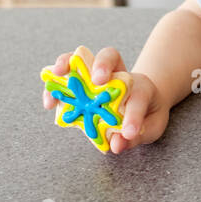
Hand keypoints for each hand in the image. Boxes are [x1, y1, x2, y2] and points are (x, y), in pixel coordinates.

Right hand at [41, 44, 169, 152]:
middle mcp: (118, 73)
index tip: (128, 132)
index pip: (138, 97)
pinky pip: (64, 75)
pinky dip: (54, 83)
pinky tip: (49, 100)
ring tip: (57, 74)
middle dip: (102, 65)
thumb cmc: (146, 113)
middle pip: (110, 56)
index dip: (133, 116)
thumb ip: (136, 136)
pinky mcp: (79, 80)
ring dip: (68, 63)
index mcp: (141, 87)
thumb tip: (115, 145)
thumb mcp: (151, 128)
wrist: (141, 101)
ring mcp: (97, 74)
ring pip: (82, 58)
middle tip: (97, 80)